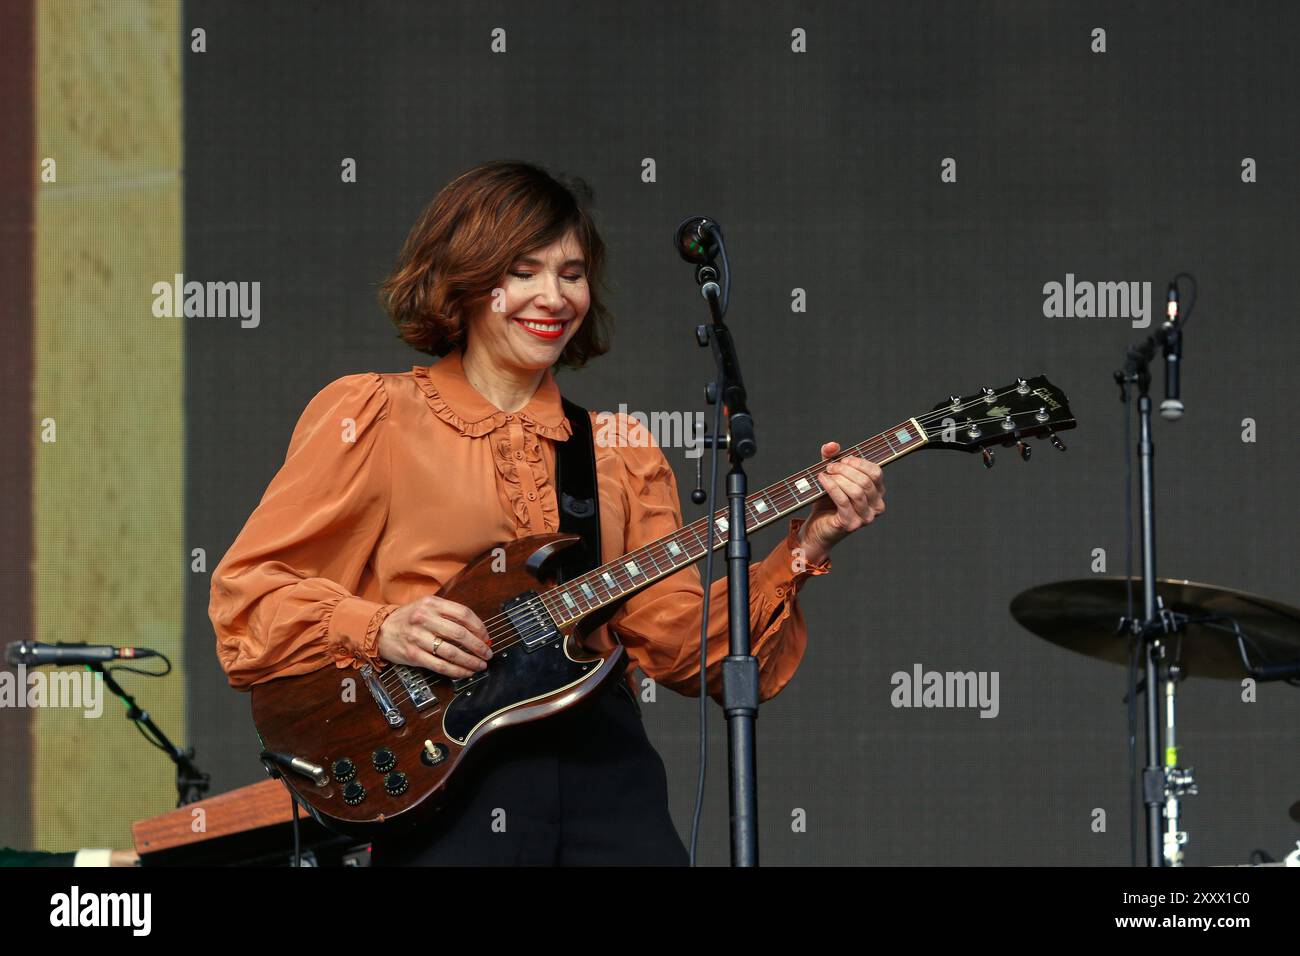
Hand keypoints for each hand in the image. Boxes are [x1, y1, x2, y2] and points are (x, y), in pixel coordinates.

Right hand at [378, 595, 492, 678]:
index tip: (486, 636)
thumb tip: (477, 630)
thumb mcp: (426, 607)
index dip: (479, 627)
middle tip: (488, 653)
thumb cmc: (408, 619)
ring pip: (451, 652)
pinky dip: (456, 670)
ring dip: (470, 661)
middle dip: (478, 646)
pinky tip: (465, 672)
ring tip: (480, 665)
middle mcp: (424, 619)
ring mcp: (417, 638)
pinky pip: (440, 665)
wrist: (378, 630)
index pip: (463, 614)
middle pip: (460, 634)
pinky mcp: (413, 655)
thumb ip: (448, 615)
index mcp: (431, 604)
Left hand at [799, 441, 885, 563]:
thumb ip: (832, 459)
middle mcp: (877, 506)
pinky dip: (832, 487)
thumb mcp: (832, 476)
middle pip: (865, 481)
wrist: (817, 527)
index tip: (842, 459)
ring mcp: (866, 517)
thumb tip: (832, 445)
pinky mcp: (851, 524)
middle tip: (830, 467)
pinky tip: (822, 480)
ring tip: (826, 473)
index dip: (859, 462)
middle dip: (845, 470)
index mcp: (878, 493)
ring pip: (857, 491)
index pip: (876, 472)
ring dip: (839, 478)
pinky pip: (843, 501)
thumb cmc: (827, 502)